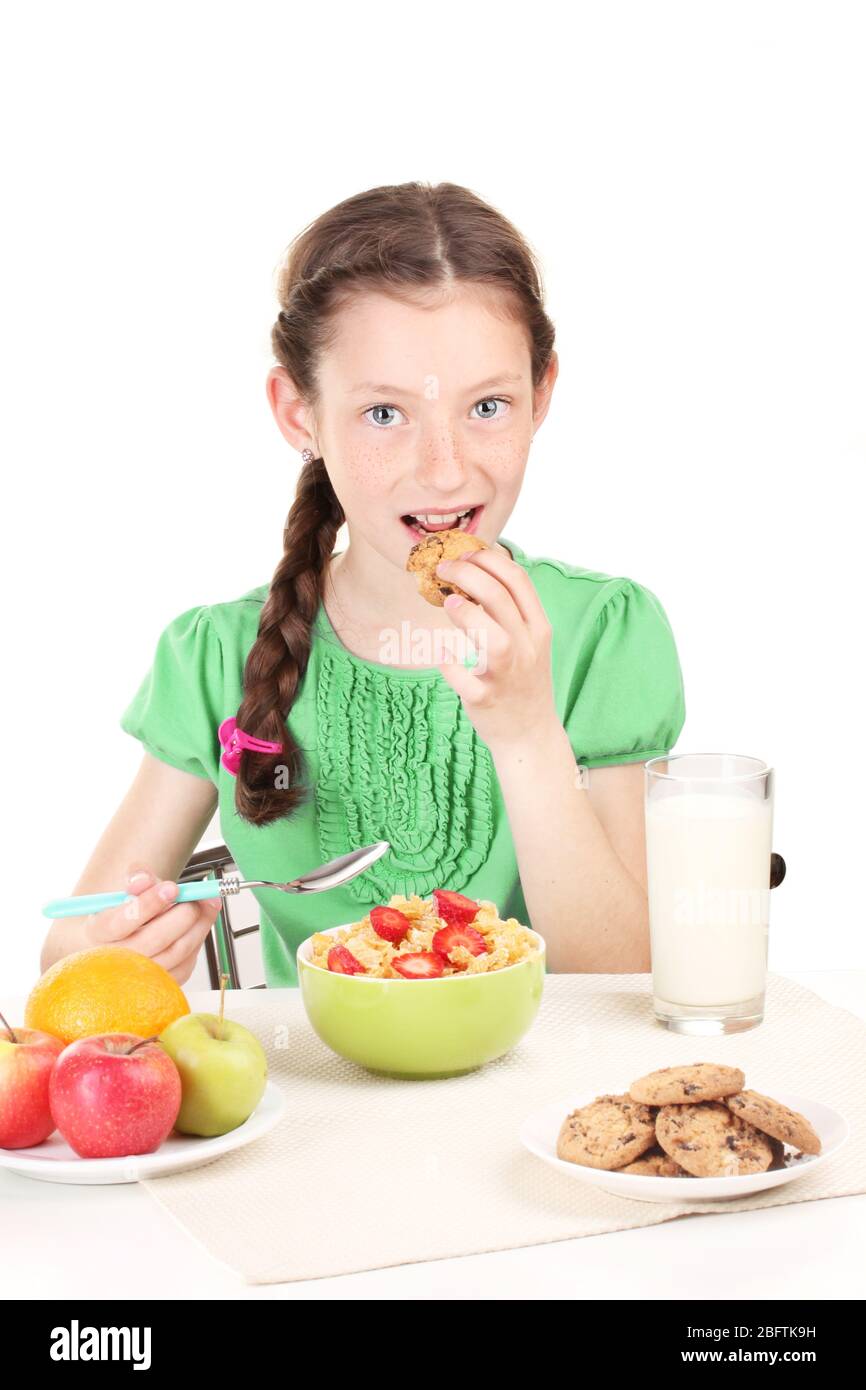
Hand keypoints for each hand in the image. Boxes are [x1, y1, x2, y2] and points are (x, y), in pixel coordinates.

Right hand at [82, 864, 222, 985]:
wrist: (114, 947)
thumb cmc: (120, 916)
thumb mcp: (122, 893)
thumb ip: (136, 880)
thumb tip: (144, 880)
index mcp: (99, 932)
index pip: (121, 922)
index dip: (149, 904)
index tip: (172, 887)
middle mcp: (114, 959)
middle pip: (155, 939)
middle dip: (184, 913)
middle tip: (199, 895)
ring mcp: (136, 977)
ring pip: (176, 952)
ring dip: (199, 925)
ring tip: (208, 904)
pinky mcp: (158, 985)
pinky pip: (186, 964)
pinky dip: (197, 941)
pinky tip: (198, 926)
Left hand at [434, 545, 560, 752]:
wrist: (530, 734)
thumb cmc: (521, 680)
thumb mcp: (528, 641)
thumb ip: (508, 611)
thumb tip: (473, 573)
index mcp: (538, 628)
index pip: (518, 579)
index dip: (488, 559)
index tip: (464, 553)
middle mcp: (527, 649)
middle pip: (500, 599)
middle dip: (467, 575)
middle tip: (443, 569)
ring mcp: (508, 676)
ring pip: (493, 639)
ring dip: (466, 616)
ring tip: (448, 604)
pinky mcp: (487, 700)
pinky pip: (466, 680)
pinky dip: (451, 666)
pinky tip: (443, 655)